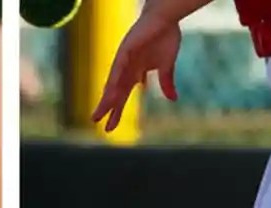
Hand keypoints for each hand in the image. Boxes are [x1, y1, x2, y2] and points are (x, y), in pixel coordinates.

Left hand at [91, 12, 180, 132]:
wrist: (166, 17)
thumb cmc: (165, 37)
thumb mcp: (167, 66)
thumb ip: (166, 82)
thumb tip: (172, 99)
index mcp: (134, 73)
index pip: (123, 96)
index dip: (117, 111)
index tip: (110, 127)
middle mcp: (126, 68)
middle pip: (115, 93)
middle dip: (108, 109)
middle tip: (98, 123)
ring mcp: (124, 59)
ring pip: (113, 82)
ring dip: (107, 98)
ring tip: (100, 112)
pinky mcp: (126, 49)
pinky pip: (118, 67)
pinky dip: (114, 80)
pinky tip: (108, 92)